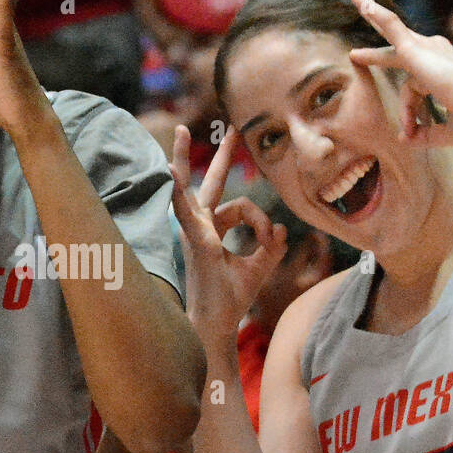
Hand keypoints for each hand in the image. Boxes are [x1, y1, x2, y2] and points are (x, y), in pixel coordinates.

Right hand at [170, 123, 287, 342]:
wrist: (217, 324)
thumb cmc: (232, 300)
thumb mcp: (260, 268)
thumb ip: (272, 247)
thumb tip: (282, 230)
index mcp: (213, 232)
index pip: (239, 207)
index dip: (260, 220)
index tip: (272, 238)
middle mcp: (200, 228)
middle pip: (209, 184)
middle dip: (220, 156)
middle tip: (231, 129)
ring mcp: (194, 232)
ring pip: (191, 189)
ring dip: (181, 159)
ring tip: (180, 131)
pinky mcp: (196, 240)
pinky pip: (185, 209)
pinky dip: (176, 190)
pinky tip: (170, 173)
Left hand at [346, 0, 452, 148]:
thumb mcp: (444, 132)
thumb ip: (424, 134)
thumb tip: (403, 139)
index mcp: (444, 72)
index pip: (413, 90)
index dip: (408, 114)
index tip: (408, 133)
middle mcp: (436, 55)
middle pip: (401, 45)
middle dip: (382, 40)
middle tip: (364, 29)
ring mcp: (426, 48)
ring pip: (391, 30)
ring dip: (372, 16)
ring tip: (355, 0)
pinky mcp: (414, 48)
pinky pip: (391, 26)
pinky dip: (377, 15)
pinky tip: (362, 3)